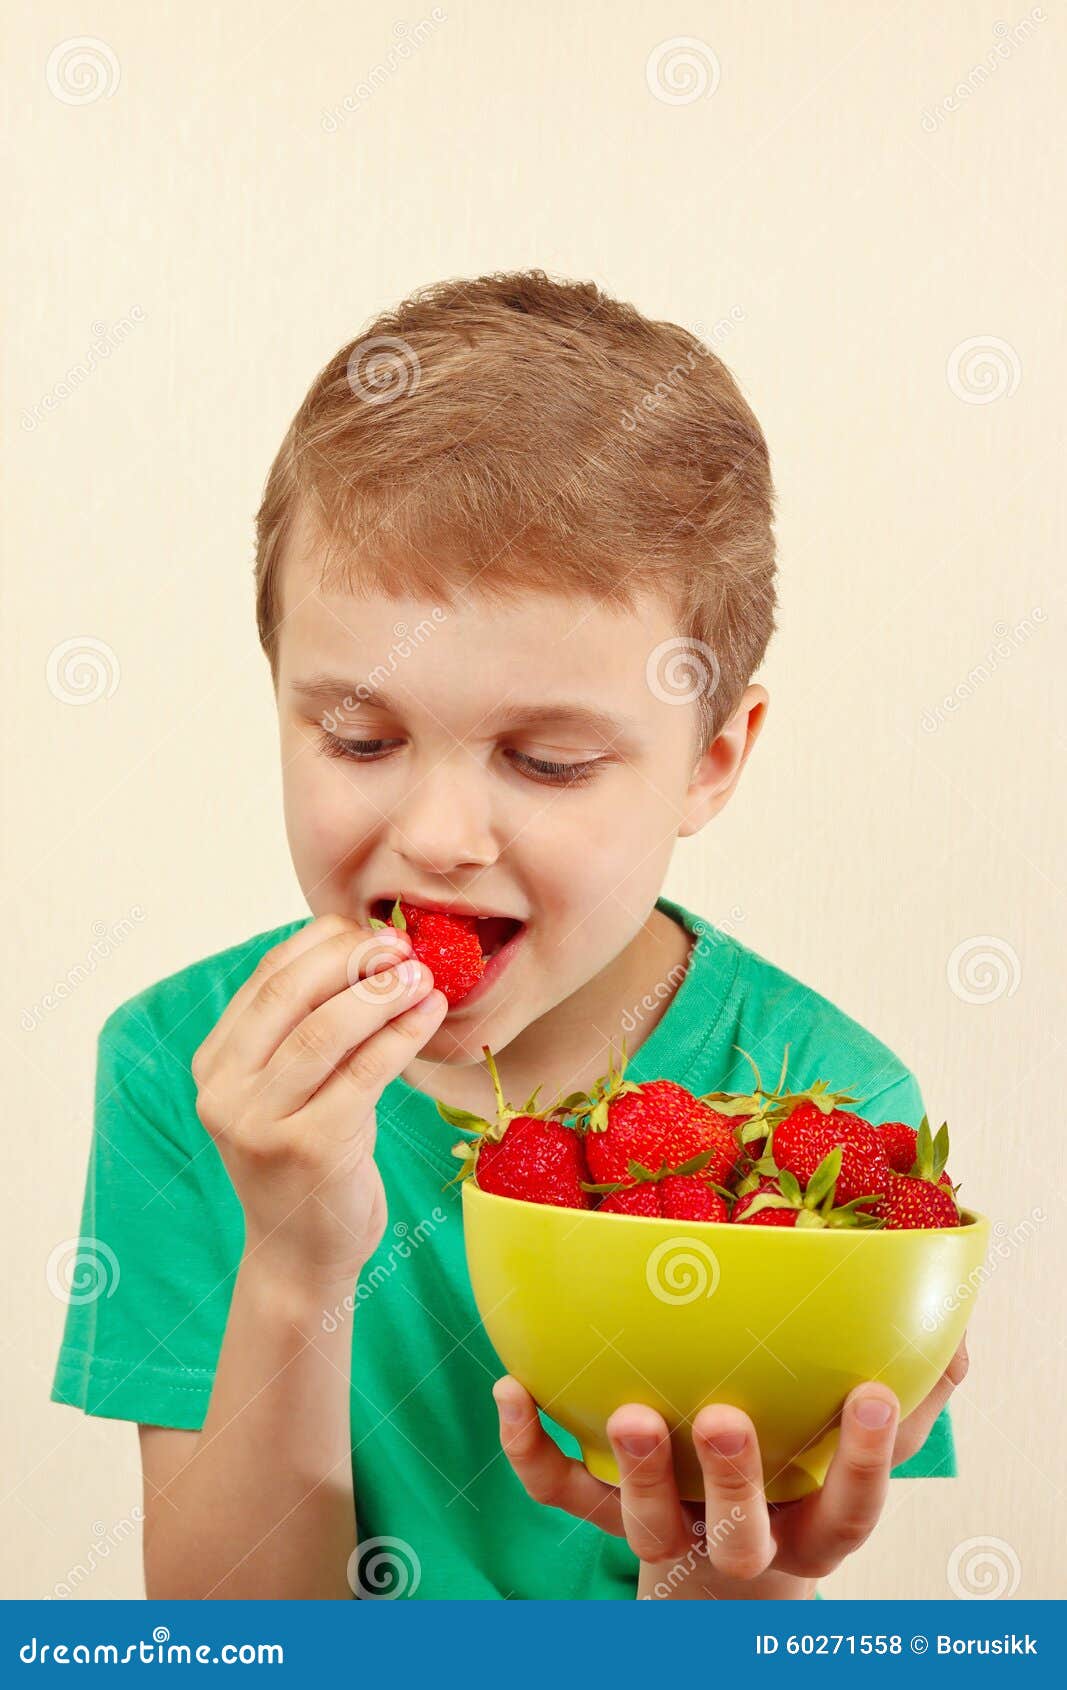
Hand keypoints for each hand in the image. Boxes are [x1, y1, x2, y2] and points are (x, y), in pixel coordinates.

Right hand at [192, 914, 447, 1288]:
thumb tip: (369, 946)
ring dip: (383, 993)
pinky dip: (403, 1035)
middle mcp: (224, 1091)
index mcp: (214, 1063)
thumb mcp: (292, 1088)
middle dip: (355, 959)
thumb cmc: (309, 1158)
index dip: (325, 943)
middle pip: (292, 994)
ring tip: (424, 977)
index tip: (374, 932)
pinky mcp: (308, 1150)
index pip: (267, 976)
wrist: (301, 1255)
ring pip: (326, 1031)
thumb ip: (308, 1027)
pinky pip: (364, 1073)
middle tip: (405, 948)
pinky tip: (431, 1016)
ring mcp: (260, 1123)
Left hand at [493, 1335, 968, 1598]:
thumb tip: (951, 1332)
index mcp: (810, 1525)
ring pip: (645, 1523)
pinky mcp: (598, 1512)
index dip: (867, 1462)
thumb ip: (907, 1394)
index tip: (874, 1394)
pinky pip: (557, 1490)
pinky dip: (529, 1445)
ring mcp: (664, 1530)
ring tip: (627, 1410)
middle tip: (725, 1417)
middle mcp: (737, 1541)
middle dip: (732, 1479)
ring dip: (634, 1469)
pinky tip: (511, 1384)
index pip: (851, 1509)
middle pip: (739, 1534)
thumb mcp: (850, 1446)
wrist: (713, 1564)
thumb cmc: (796, 1472)